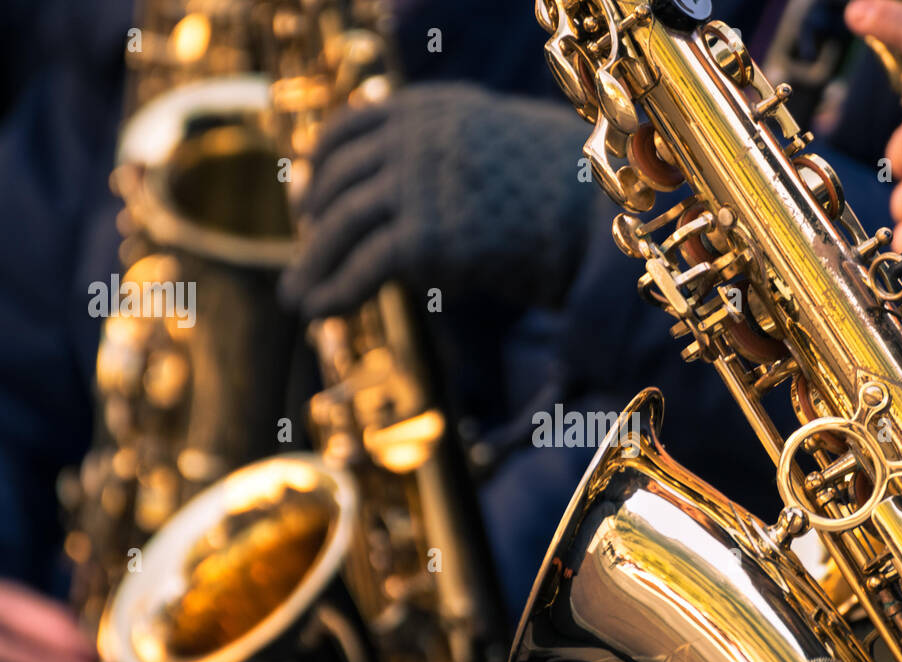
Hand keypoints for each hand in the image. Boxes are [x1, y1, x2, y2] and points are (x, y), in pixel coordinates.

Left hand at [280, 83, 596, 320]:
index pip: (352, 128)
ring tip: (297, 298)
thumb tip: (426, 196)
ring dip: (312, 265)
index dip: (321, 167)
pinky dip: (334, 291)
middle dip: (314, 225)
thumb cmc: (571, 192)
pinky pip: (362, 266)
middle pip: (339, 180)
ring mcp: (419, 184)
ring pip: (340, 225)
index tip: (311, 202)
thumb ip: (455, 155)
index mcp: (434, 109)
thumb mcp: (503, 147)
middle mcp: (417, 138)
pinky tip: (319, 311)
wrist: (604, 220)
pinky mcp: (426, 236)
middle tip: (304, 259)